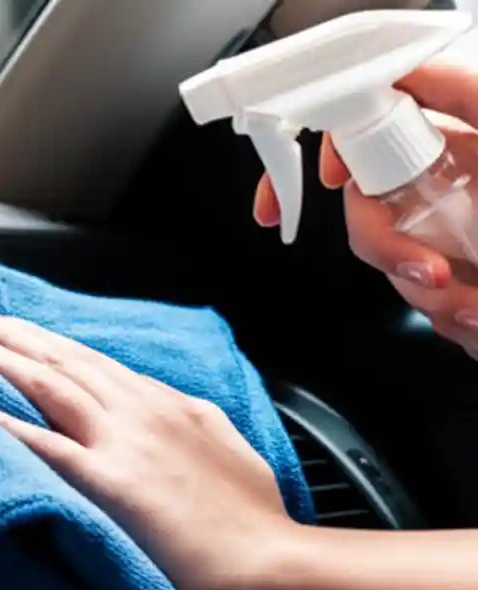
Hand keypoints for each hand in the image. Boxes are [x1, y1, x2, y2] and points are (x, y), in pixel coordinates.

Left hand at [0, 303, 301, 589]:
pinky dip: (5, 420)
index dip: (50, 341)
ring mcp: (122, 443)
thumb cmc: (255, 520)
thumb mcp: (228, 449)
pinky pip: (45, 443)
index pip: (94, 362)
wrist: (269, 565)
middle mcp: (139, 412)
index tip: (16, 326)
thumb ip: (197, 422)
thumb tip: (177, 407)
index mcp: (167, 405)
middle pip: (63, 361)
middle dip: (12, 334)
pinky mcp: (109, 481)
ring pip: (49, 386)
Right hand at [253, 62, 477, 357]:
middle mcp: (454, 191)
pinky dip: (461, 328)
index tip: (319, 188)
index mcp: (459, 143)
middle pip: (367, 216)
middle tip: (431, 275)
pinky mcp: (471, 292)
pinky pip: (435, 313)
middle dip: (389, 253)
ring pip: (396, 271)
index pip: (368, 140)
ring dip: (434, 301)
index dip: (324, 162)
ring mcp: (462, 243)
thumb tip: (399, 67)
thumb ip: (460, 91)